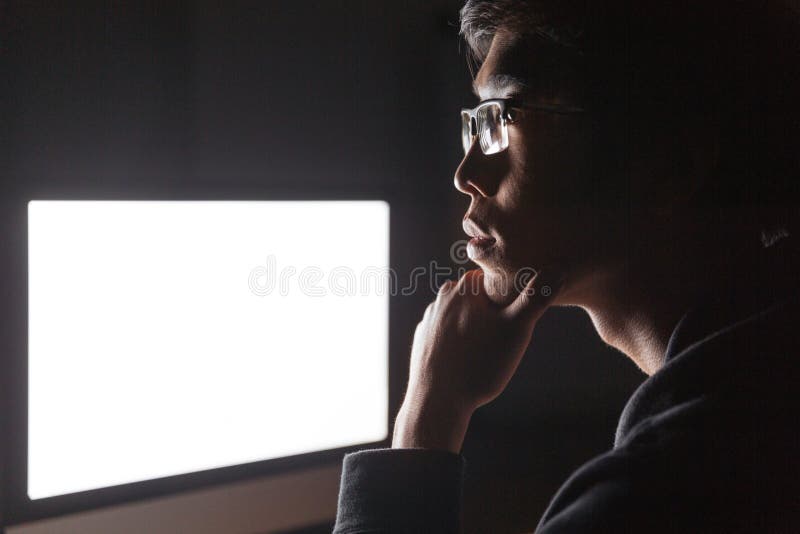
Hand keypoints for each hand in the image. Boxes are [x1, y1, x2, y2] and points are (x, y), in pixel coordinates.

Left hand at [392, 269, 557, 452]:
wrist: (437, 400)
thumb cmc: (480, 363)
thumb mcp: (517, 329)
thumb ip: (537, 298)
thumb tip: (559, 269)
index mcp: (465, 288)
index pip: (493, 277)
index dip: (508, 295)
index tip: (515, 315)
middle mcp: (442, 297)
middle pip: (476, 297)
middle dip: (490, 312)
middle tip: (502, 337)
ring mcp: (429, 318)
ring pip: (460, 315)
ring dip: (473, 327)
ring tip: (485, 351)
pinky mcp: (422, 339)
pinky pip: (446, 334)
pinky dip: (456, 343)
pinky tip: (466, 360)